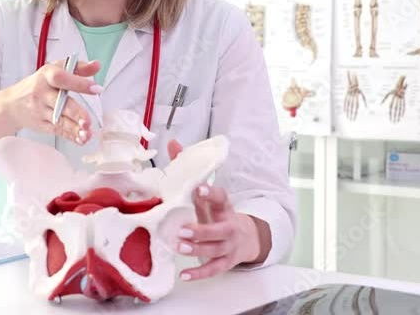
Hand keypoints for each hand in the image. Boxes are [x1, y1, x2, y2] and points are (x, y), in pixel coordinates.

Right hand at [0, 58, 102, 143]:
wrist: (12, 104)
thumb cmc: (38, 85)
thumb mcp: (55, 70)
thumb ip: (77, 68)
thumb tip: (97, 65)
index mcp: (47, 76)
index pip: (61, 78)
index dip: (79, 83)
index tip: (96, 88)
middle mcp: (42, 93)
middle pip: (60, 103)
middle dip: (76, 113)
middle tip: (88, 120)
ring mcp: (40, 110)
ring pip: (60, 120)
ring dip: (74, 128)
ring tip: (87, 133)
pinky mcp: (42, 124)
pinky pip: (58, 131)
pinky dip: (71, 136)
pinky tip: (81, 138)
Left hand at [167, 141, 269, 280]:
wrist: (246, 238)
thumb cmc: (219, 214)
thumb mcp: (207, 195)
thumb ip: (190, 171)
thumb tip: (172, 143)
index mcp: (224, 207)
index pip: (222, 197)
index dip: (211, 193)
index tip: (198, 188)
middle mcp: (229, 226)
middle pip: (219, 230)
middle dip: (202, 230)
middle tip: (184, 229)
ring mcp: (229, 246)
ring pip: (215, 250)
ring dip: (198, 250)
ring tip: (180, 247)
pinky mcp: (226, 262)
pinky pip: (213, 269)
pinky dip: (199, 274)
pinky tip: (184, 275)